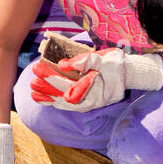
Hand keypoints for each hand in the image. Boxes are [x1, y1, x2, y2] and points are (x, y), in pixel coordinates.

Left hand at [30, 48, 162, 110]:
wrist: (130, 75)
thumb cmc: (117, 65)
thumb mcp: (104, 59)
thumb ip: (85, 61)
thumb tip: (64, 64)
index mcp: (93, 92)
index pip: (67, 86)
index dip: (52, 78)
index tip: (39, 69)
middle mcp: (89, 102)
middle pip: (62, 96)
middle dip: (46, 87)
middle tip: (32, 79)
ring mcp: (87, 104)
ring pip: (62, 103)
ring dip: (47, 96)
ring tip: (32, 90)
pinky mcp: (85, 102)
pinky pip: (66, 105)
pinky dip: (53, 102)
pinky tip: (42, 98)